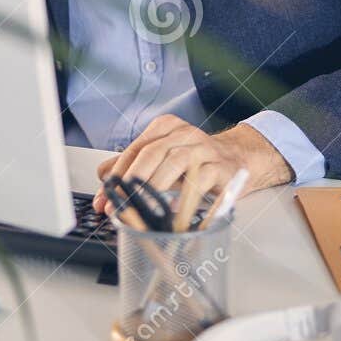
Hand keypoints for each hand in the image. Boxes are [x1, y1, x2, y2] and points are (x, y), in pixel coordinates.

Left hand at [92, 116, 292, 216]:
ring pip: (176, 161)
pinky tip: (175, 213)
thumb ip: (133, 166)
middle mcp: (184, 133)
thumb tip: (103, 179)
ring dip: (156, 187)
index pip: (134, 149)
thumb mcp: (162, 160)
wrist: (238, 159)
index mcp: (165, 127)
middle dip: (131, 182)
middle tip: (119, 207)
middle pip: (152, 152)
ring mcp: (204, 147)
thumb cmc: (195, 163)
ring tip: (143, 209)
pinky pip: (201, 181)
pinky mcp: (221, 166)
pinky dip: (186, 199)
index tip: (104, 201)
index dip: (116, 176)